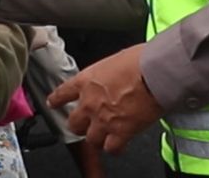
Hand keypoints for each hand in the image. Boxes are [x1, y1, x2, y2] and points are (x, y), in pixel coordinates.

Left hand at [47, 43, 163, 153]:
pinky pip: (112, 148)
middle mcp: (90, 102)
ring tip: (106, 136)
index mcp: (87, 80)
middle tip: (86, 125)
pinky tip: (119, 145)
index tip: (54, 103)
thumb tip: (113, 78)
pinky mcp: (120, 132)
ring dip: (98, 138)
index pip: (63, 93)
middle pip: (73, 123)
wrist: (154, 71)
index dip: (57, 100)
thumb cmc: (139, 60)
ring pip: (91, 140)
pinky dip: (115, 148)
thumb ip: (107, 75)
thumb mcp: (114, 60)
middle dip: (79, 125)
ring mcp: (103, 119)